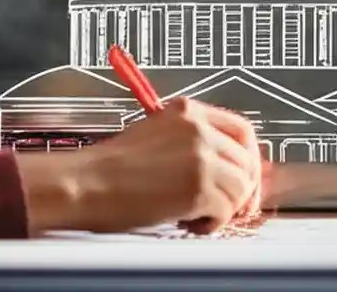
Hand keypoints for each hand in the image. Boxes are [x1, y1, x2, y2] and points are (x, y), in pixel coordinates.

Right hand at [15, 97, 261, 234]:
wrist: (87, 183)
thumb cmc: (110, 166)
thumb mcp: (155, 135)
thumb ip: (192, 142)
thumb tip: (227, 167)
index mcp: (187, 112)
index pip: (242, 129)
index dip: (249, 157)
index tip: (246, 175)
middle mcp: (198, 130)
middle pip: (247, 162)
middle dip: (242, 189)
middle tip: (227, 206)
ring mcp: (201, 159)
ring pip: (241, 190)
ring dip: (223, 209)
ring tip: (195, 215)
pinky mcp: (199, 189)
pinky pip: (225, 212)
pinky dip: (211, 224)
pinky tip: (187, 221)